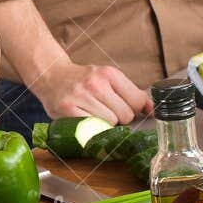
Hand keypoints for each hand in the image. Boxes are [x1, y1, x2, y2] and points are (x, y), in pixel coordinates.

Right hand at [32, 57, 152, 122]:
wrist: (51, 75)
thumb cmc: (83, 80)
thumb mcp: (108, 78)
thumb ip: (131, 93)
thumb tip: (152, 110)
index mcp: (109, 73)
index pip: (137, 101)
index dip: (134, 109)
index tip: (126, 108)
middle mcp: (96, 83)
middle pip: (125, 115)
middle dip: (119, 118)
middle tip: (106, 111)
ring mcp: (81, 97)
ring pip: (110, 123)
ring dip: (105, 124)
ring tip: (94, 114)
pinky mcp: (68, 110)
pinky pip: (92, 128)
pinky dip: (92, 128)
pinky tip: (85, 118)